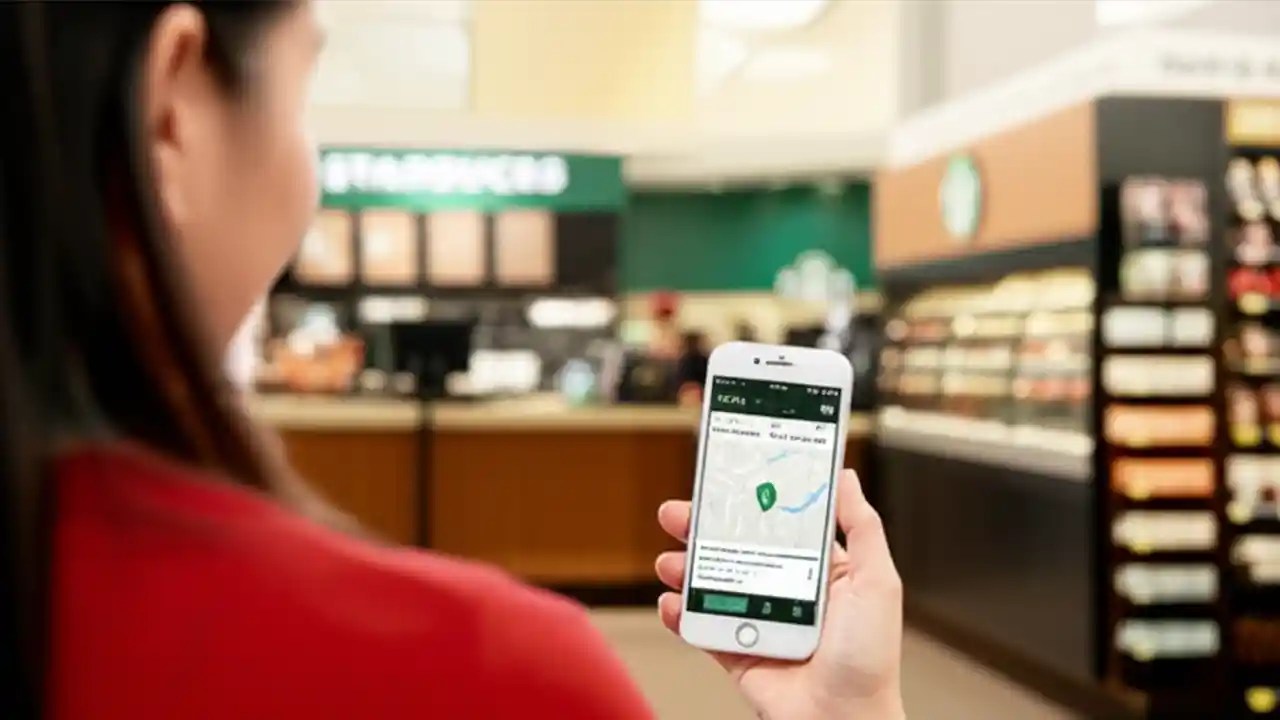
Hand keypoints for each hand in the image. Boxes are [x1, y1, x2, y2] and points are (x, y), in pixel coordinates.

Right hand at [655, 470, 904, 719]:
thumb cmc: (869, 660)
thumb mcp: (876, 582)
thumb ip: (862, 527)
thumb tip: (846, 477)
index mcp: (819, 570)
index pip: (778, 524)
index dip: (750, 502)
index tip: (727, 480)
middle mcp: (785, 591)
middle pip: (735, 550)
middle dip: (702, 530)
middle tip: (676, 514)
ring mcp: (759, 621)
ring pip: (712, 585)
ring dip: (685, 570)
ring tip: (669, 562)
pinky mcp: (738, 652)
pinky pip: (703, 628)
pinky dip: (681, 615)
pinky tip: (672, 603)